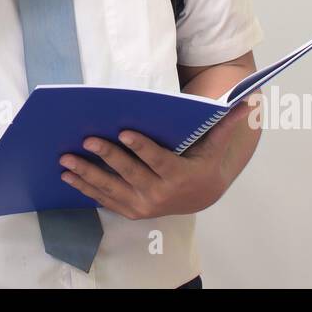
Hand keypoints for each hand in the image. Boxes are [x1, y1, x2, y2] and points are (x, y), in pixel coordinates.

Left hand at [56, 99, 259, 219]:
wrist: (200, 196)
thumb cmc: (204, 163)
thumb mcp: (215, 145)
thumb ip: (225, 124)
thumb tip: (245, 101)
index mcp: (177, 175)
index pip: (157, 160)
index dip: (140, 147)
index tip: (124, 132)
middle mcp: (159, 194)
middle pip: (129, 174)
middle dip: (107, 156)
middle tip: (86, 139)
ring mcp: (142, 205)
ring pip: (111, 189)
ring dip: (86, 174)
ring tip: (65, 160)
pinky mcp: (130, 210)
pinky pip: (105, 199)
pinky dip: (85, 188)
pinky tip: (68, 175)